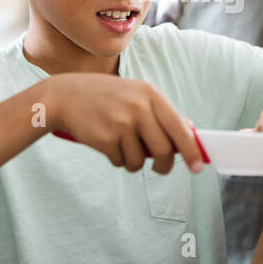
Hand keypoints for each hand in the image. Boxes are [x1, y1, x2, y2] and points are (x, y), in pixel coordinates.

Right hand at [43, 74, 204, 173]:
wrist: (64, 96)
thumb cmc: (105, 97)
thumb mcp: (135, 95)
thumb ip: (160, 113)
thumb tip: (189, 130)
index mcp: (150, 94)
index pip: (179, 127)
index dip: (191, 150)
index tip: (198, 166)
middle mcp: (138, 107)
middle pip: (164, 150)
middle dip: (163, 166)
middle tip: (160, 169)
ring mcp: (121, 123)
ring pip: (140, 160)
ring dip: (134, 162)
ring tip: (122, 147)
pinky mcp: (105, 138)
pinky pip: (120, 162)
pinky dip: (117, 160)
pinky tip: (106, 143)